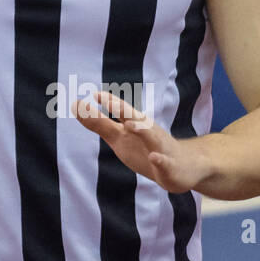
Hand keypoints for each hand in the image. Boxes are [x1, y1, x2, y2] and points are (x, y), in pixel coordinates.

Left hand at [71, 90, 210, 193]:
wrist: (183, 166)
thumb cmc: (147, 149)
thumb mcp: (118, 136)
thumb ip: (98, 122)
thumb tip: (76, 105)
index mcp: (135, 125)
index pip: (121, 111)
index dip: (108, 102)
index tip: (94, 93)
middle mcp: (148, 132)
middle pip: (134, 118)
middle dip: (121, 108)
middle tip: (105, 99)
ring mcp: (159, 148)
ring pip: (151, 137)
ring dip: (141, 130)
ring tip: (129, 125)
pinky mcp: (168, 167)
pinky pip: (164, 162)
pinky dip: (159, 160)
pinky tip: (154, 158)